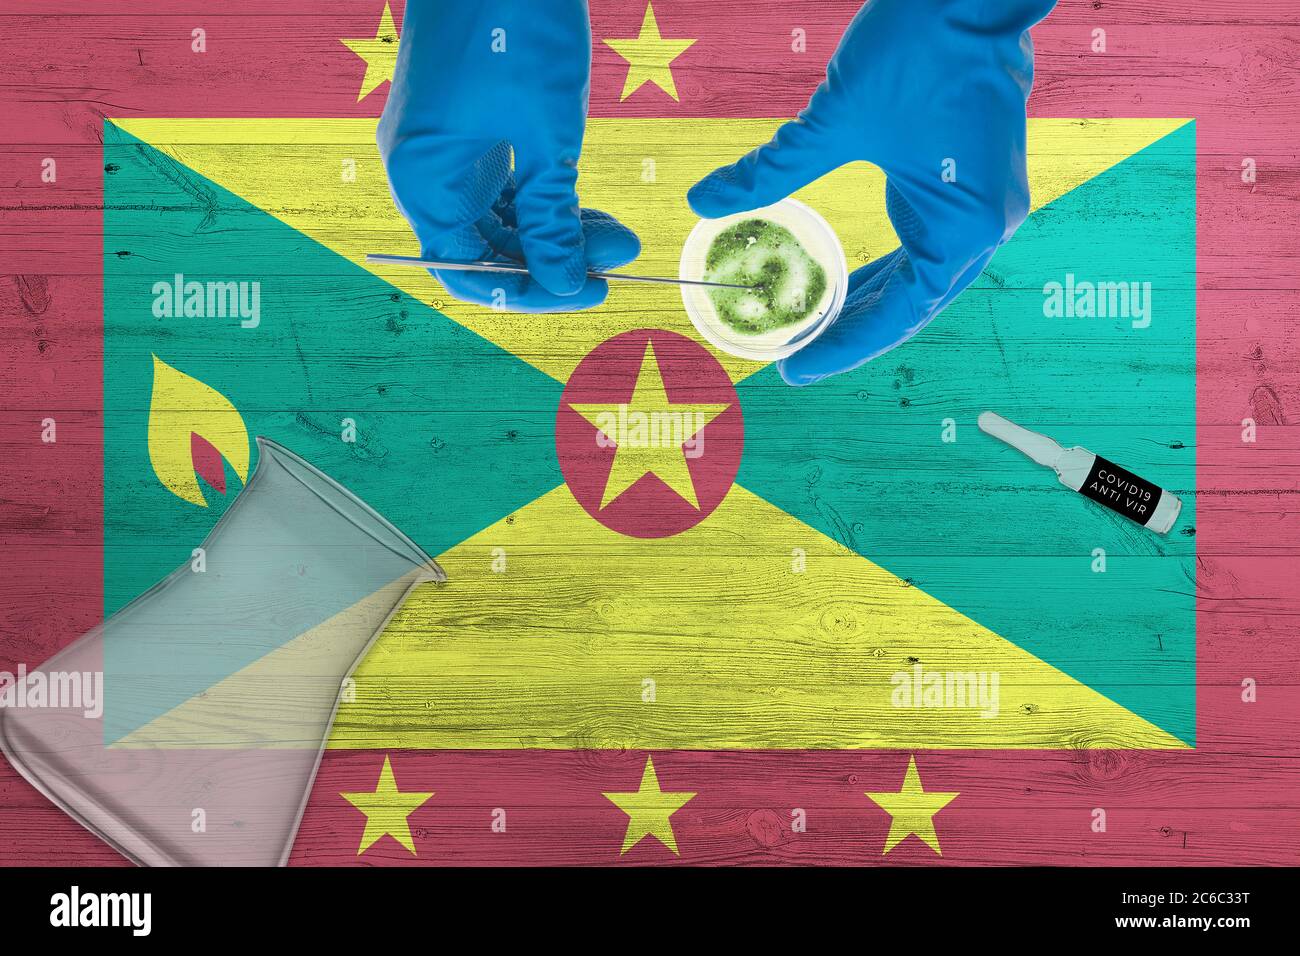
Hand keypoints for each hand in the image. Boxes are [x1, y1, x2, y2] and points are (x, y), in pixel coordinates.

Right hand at [378, 0, 639, 311]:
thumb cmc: (514, 26)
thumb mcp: (546, 136)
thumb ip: (551, 218)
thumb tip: (565, 284)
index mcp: (424, 180)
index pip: (469, 271)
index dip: (529, 292)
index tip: (588, 290)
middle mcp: (423, 170)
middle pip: (485, 248)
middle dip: (554, 258)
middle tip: (618, 259)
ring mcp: (442, 147)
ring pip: (498, 217)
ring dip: (554, 230)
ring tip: (617, 234)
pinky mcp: (463, 127)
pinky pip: (500, 183)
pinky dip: (542, 197)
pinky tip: (587, 206)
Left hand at [688, 0, 1055, 383]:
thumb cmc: (916, 47)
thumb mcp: (833, 119)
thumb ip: (771, 170)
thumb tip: (702, 201)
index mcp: (961, 229)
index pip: (897, 315)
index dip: (842, 348)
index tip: (793, 370)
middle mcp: (983, 229)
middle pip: (911, 306)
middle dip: (851, 332)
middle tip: (795, 358)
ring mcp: (984, 209)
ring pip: (920, 280)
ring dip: (869, 303)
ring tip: (814, 328)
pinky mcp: (974, 186)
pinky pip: (927, 246)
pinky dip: (888, 268)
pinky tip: (848, 283)